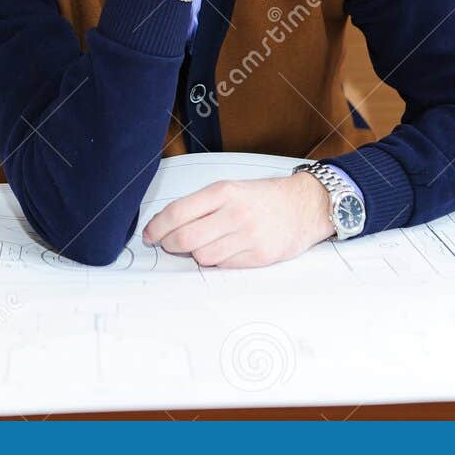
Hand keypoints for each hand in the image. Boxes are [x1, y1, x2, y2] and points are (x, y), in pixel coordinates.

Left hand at [141, 171, 335, 268]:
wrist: (305, 205)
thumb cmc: (264, 197)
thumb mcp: (231, 188)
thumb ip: (201, 205)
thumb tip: (168, 225)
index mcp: (223, 192)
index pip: (177, 213)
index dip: (156, 227)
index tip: (149, 235)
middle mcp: (234, 213)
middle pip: (185, 239)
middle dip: (169, 245)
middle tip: (168, 244)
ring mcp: (247, 237)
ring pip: (202, 256)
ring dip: (195, 254)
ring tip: (203, 244)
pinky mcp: (258, 256)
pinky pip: (223, 265)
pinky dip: (216, 261)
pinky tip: (223, 250)